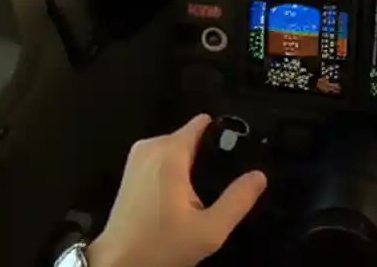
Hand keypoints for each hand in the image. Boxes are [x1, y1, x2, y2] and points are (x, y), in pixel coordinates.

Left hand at [87, 114, 267, 266]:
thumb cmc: (161, 246)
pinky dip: (174, 176)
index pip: (203, 124)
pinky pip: (162, 162)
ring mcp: (137, 158)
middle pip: (191, 139)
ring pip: (177, 152)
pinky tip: (179, 204)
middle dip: (207, 160)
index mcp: (170, 152)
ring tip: (198, 201)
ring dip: (190, 171)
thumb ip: (237, 200)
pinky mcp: (131, 172)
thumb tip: (259, 176)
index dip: (223, 136)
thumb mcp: (209, 230)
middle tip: (216, 191)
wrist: (118, 264)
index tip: (237, 157)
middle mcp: (151, 147)